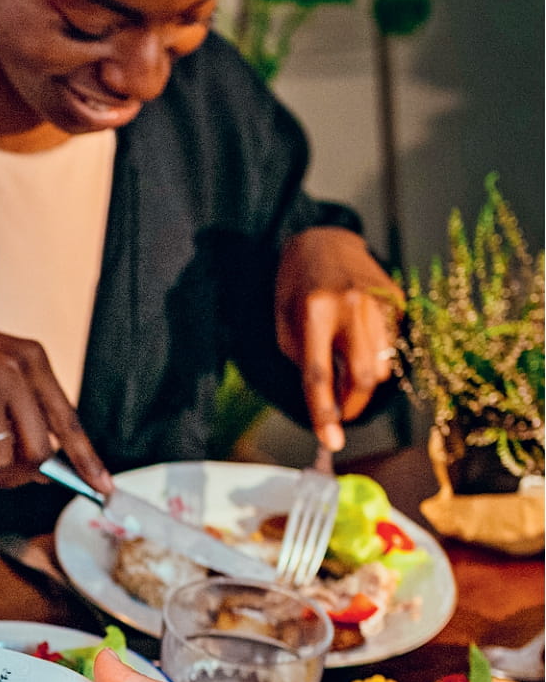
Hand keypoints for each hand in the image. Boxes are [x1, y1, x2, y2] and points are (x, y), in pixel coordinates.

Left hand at [274, 227, 401, 454]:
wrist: (324, 240)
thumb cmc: (296, 287)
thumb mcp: (284, 325)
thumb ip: (305, 363)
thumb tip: (331, 402)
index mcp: (314, 312)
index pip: (319, 375)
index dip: (324, 414)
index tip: (330, 442)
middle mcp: (352, 305)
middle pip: (362, 377)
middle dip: (352, 405)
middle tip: (339, 414)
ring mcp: (379, 300)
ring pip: (382, 366)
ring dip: (363, 382)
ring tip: (344, 369)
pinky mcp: (397, 299)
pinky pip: (392, 347)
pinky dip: (376, 358)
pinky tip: (359, 341)